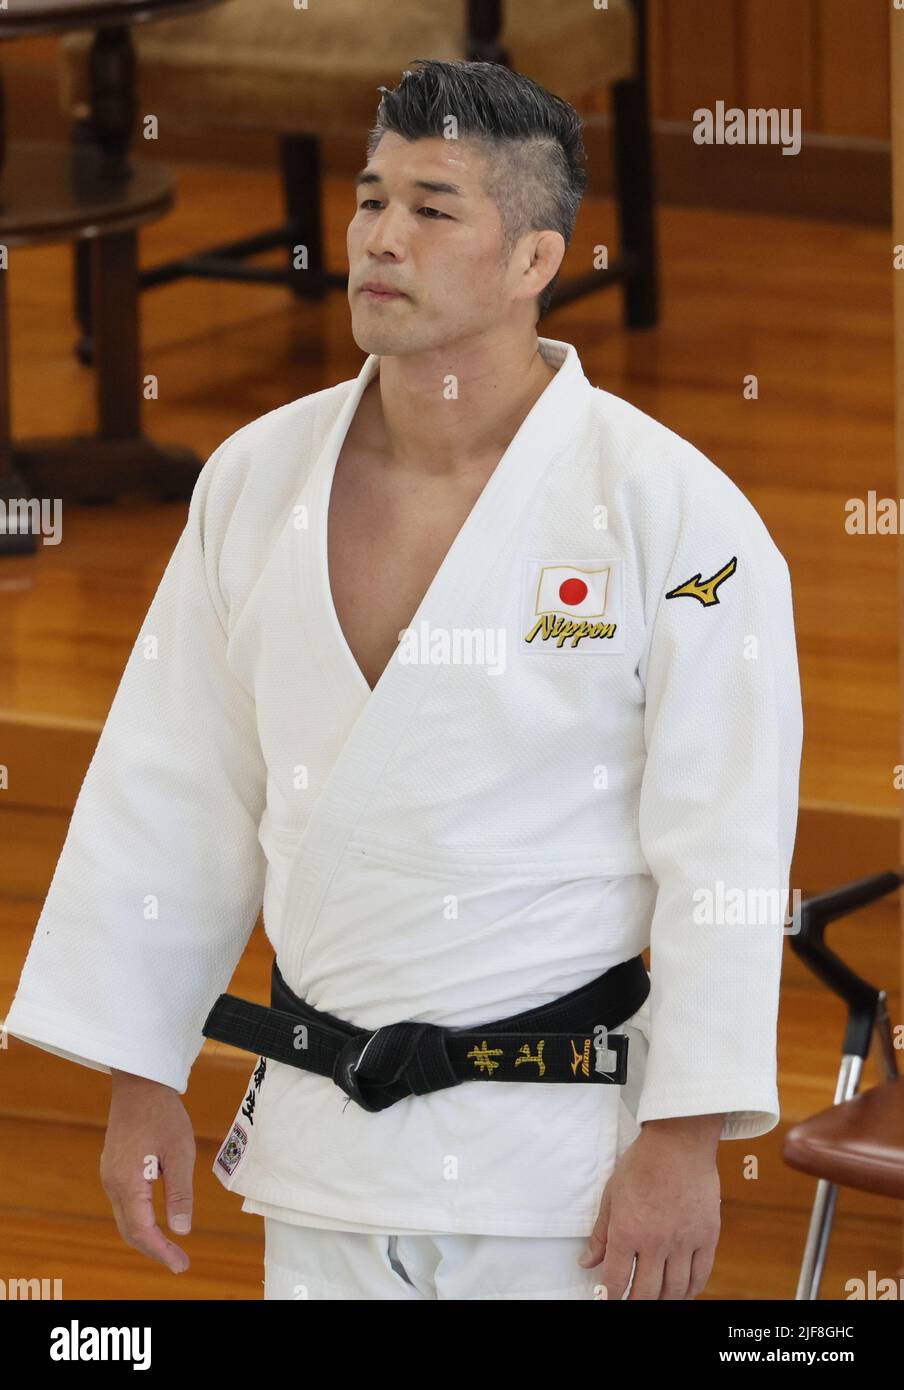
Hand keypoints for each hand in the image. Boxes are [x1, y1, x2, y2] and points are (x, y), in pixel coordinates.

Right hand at [100, 1069, 195, 1274]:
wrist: (139, 1083)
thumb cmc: (163, 1114)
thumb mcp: (180, 1153)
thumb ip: (180, 1194)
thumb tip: (182, 1230)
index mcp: (128, 1182)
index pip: (142, 1231)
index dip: (162, 1251)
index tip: (182, 1265)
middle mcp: (112, 1183)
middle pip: (129, 1230)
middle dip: (154, 1250)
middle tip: (180, 1262)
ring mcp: (109, 1175)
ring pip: (125, 1218)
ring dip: (146, 1236)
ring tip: (171, 1248)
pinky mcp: (113, 1168)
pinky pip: (124, 1203)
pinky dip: (139, 1219)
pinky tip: (157, 1221)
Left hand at [579, 1115, 721, 1298]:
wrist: (679, 1142)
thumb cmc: (642, 1163)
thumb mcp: (612, 1195)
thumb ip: (600, 1233)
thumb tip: (587, 1262)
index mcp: (627, 1231)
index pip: (616, 1280)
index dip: (610, 1297)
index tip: (608, 1299)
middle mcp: (655, 1242)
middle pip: (646, 1292)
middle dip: (635, 1303)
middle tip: (631, 1301)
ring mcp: (684, 1241)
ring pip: (674, 1289)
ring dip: (663, 1300)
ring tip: (655, 1299)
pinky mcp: (707, 1236)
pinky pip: (700, 1275)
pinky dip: (690, 1290)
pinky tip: (681, 1292)